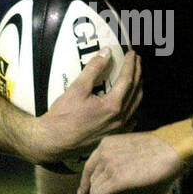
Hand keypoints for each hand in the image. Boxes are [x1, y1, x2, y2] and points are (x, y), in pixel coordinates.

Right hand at [29, 49, 141, 165]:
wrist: (55, 141)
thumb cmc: (63, 115)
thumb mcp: (77, 88)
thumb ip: (94, 69)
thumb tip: (106, 52)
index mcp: (113, 106)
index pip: (127, 80)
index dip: (130, 64)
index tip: (132, 53)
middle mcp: (120, 118)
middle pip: (136, 91)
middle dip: (138, 74)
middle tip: (137, 61)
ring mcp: (119, 129)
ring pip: (136, 105)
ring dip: (138, 89)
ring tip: (136, 77)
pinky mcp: (114, 136)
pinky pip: (132, 118)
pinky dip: (134, 106)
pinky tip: (131, 101)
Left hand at [77, 132, 184, 193]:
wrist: (173, 147)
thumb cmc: (162, 147)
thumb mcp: (134, 147)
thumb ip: (123, 158)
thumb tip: (125, 174)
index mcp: (107, 143)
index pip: (90, 165)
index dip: (85, 180)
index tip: (83, 190)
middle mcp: (104, 153)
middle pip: (92, 178)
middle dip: (89, 192)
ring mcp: (109, 165)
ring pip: (95, 189)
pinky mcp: (116, 178)